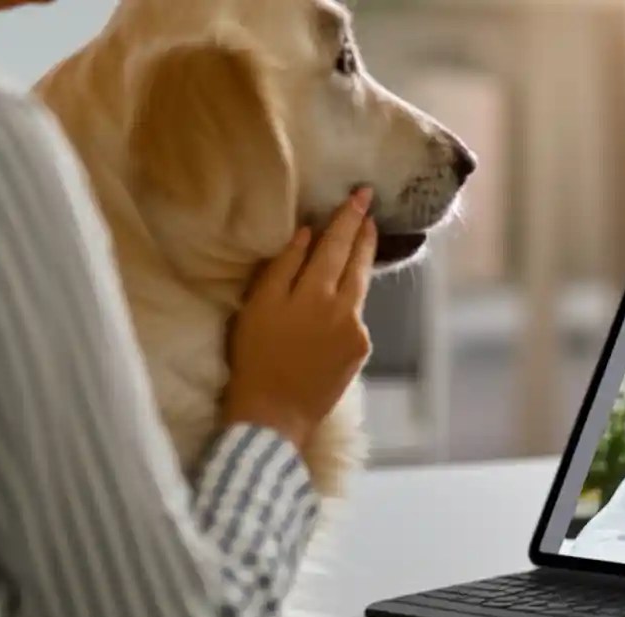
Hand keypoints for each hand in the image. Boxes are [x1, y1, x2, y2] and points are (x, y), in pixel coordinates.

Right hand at [222, 188, 378, 447]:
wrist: (275, 413)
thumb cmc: (255, 357)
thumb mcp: (258, 306)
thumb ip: (284, 267)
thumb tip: (307, 233)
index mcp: (314, 293)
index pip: (334, 245)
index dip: (347, 218)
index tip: (361, 195)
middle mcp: (342, 308)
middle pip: (356, 261)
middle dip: (363, 233)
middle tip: (370, 208)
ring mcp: (356, 330)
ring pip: (359, 287)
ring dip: (360, 261)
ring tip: (363, 238)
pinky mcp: (360, 349)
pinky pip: (355, 315)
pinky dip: (349, 301)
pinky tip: (339, 297)